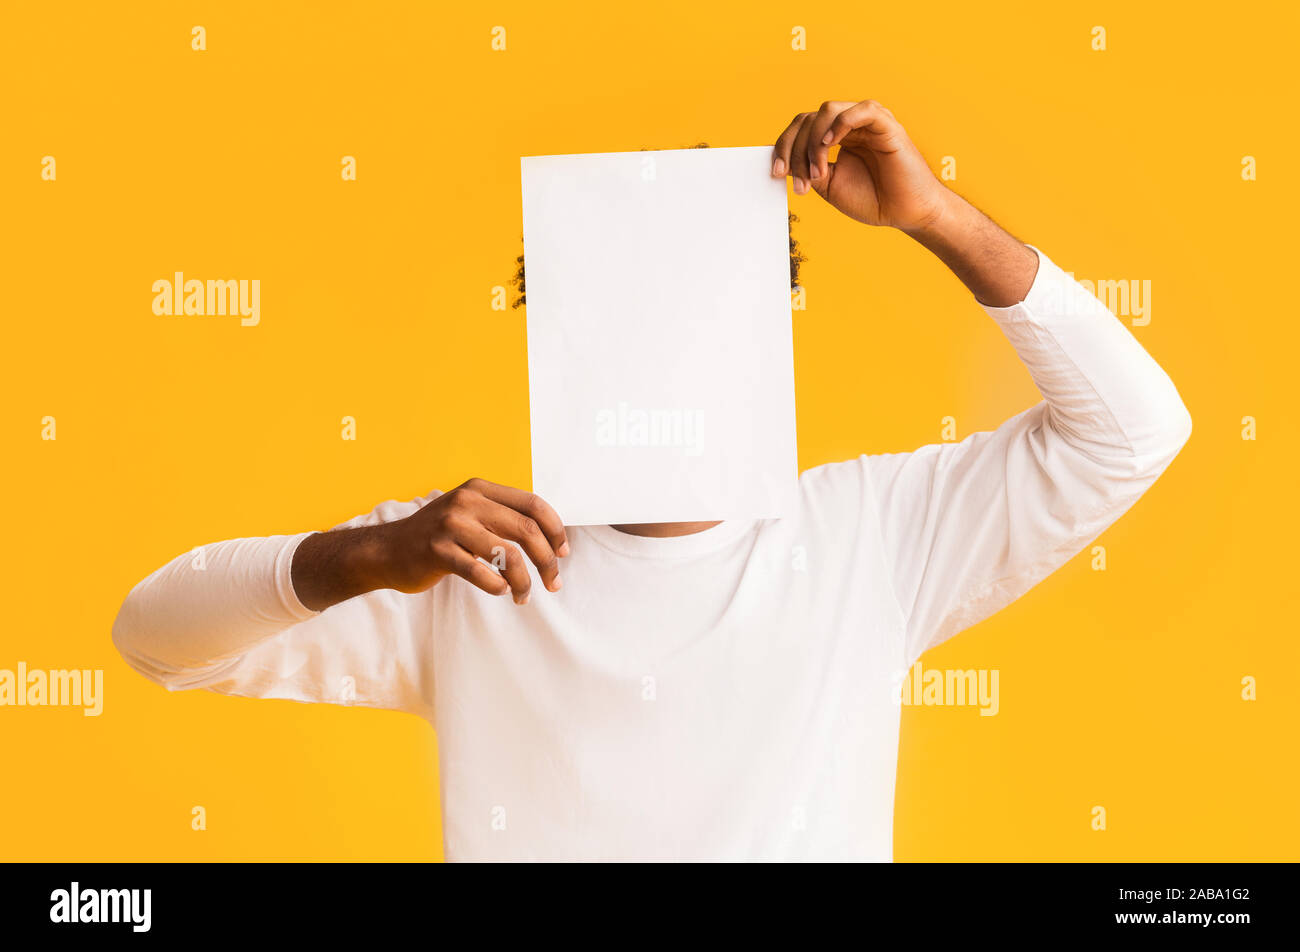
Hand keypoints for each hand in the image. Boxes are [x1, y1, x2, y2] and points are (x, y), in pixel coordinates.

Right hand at [376, 478, 568, 604]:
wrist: (387, 550)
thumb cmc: (438, 537)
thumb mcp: (470, 514)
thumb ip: (503, 517)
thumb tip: (551, 540)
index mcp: (480, 489)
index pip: (533, 504)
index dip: (555, 530)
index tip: (564, 553)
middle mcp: (467, 502)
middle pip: (526, 529)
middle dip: (547, 560)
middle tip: (554, 583)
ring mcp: (450, 525)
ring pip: (507, 554)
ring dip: (524, 581)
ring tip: (524, 596)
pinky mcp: (437, 551)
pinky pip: (480, 572)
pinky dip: (497, 585)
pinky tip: (500, 590)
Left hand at [771, 99, 949, 232]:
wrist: (906, 213)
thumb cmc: (873, 200)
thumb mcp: (830, 186)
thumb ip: (809, 169)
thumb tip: (784, 161)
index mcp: (835, 138)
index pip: (801, 128)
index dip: (784, 147)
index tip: (776, 173)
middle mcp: (849, 126)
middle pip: (809, 119)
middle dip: (795, 150)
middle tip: (799, 181)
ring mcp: (867, 123)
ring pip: (827, 111)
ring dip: (814, 143)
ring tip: (818, 173)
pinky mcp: (887, 125)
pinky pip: (862, 109)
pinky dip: (840, 124)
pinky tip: (830, 145)